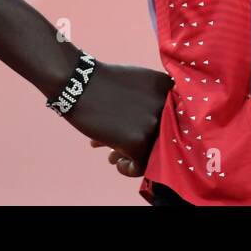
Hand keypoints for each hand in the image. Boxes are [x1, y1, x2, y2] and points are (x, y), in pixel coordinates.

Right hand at [64, 63, 172, 177]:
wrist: (78, 82)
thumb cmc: (104, 82)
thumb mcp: (139, 82)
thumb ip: (152, 102)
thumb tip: (152, 133)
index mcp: (169, 89)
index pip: (172, 117)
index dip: (154, 128)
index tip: (137, 131)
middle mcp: (167, 107)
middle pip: (161, 136)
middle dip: (140, 143)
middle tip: (119, 148)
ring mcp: (153, 124)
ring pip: (151, 152)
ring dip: (131, 155)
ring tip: (112, 155)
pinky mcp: (138, 142)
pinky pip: (139, 166)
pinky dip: (127, 169)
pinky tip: (115, 162)